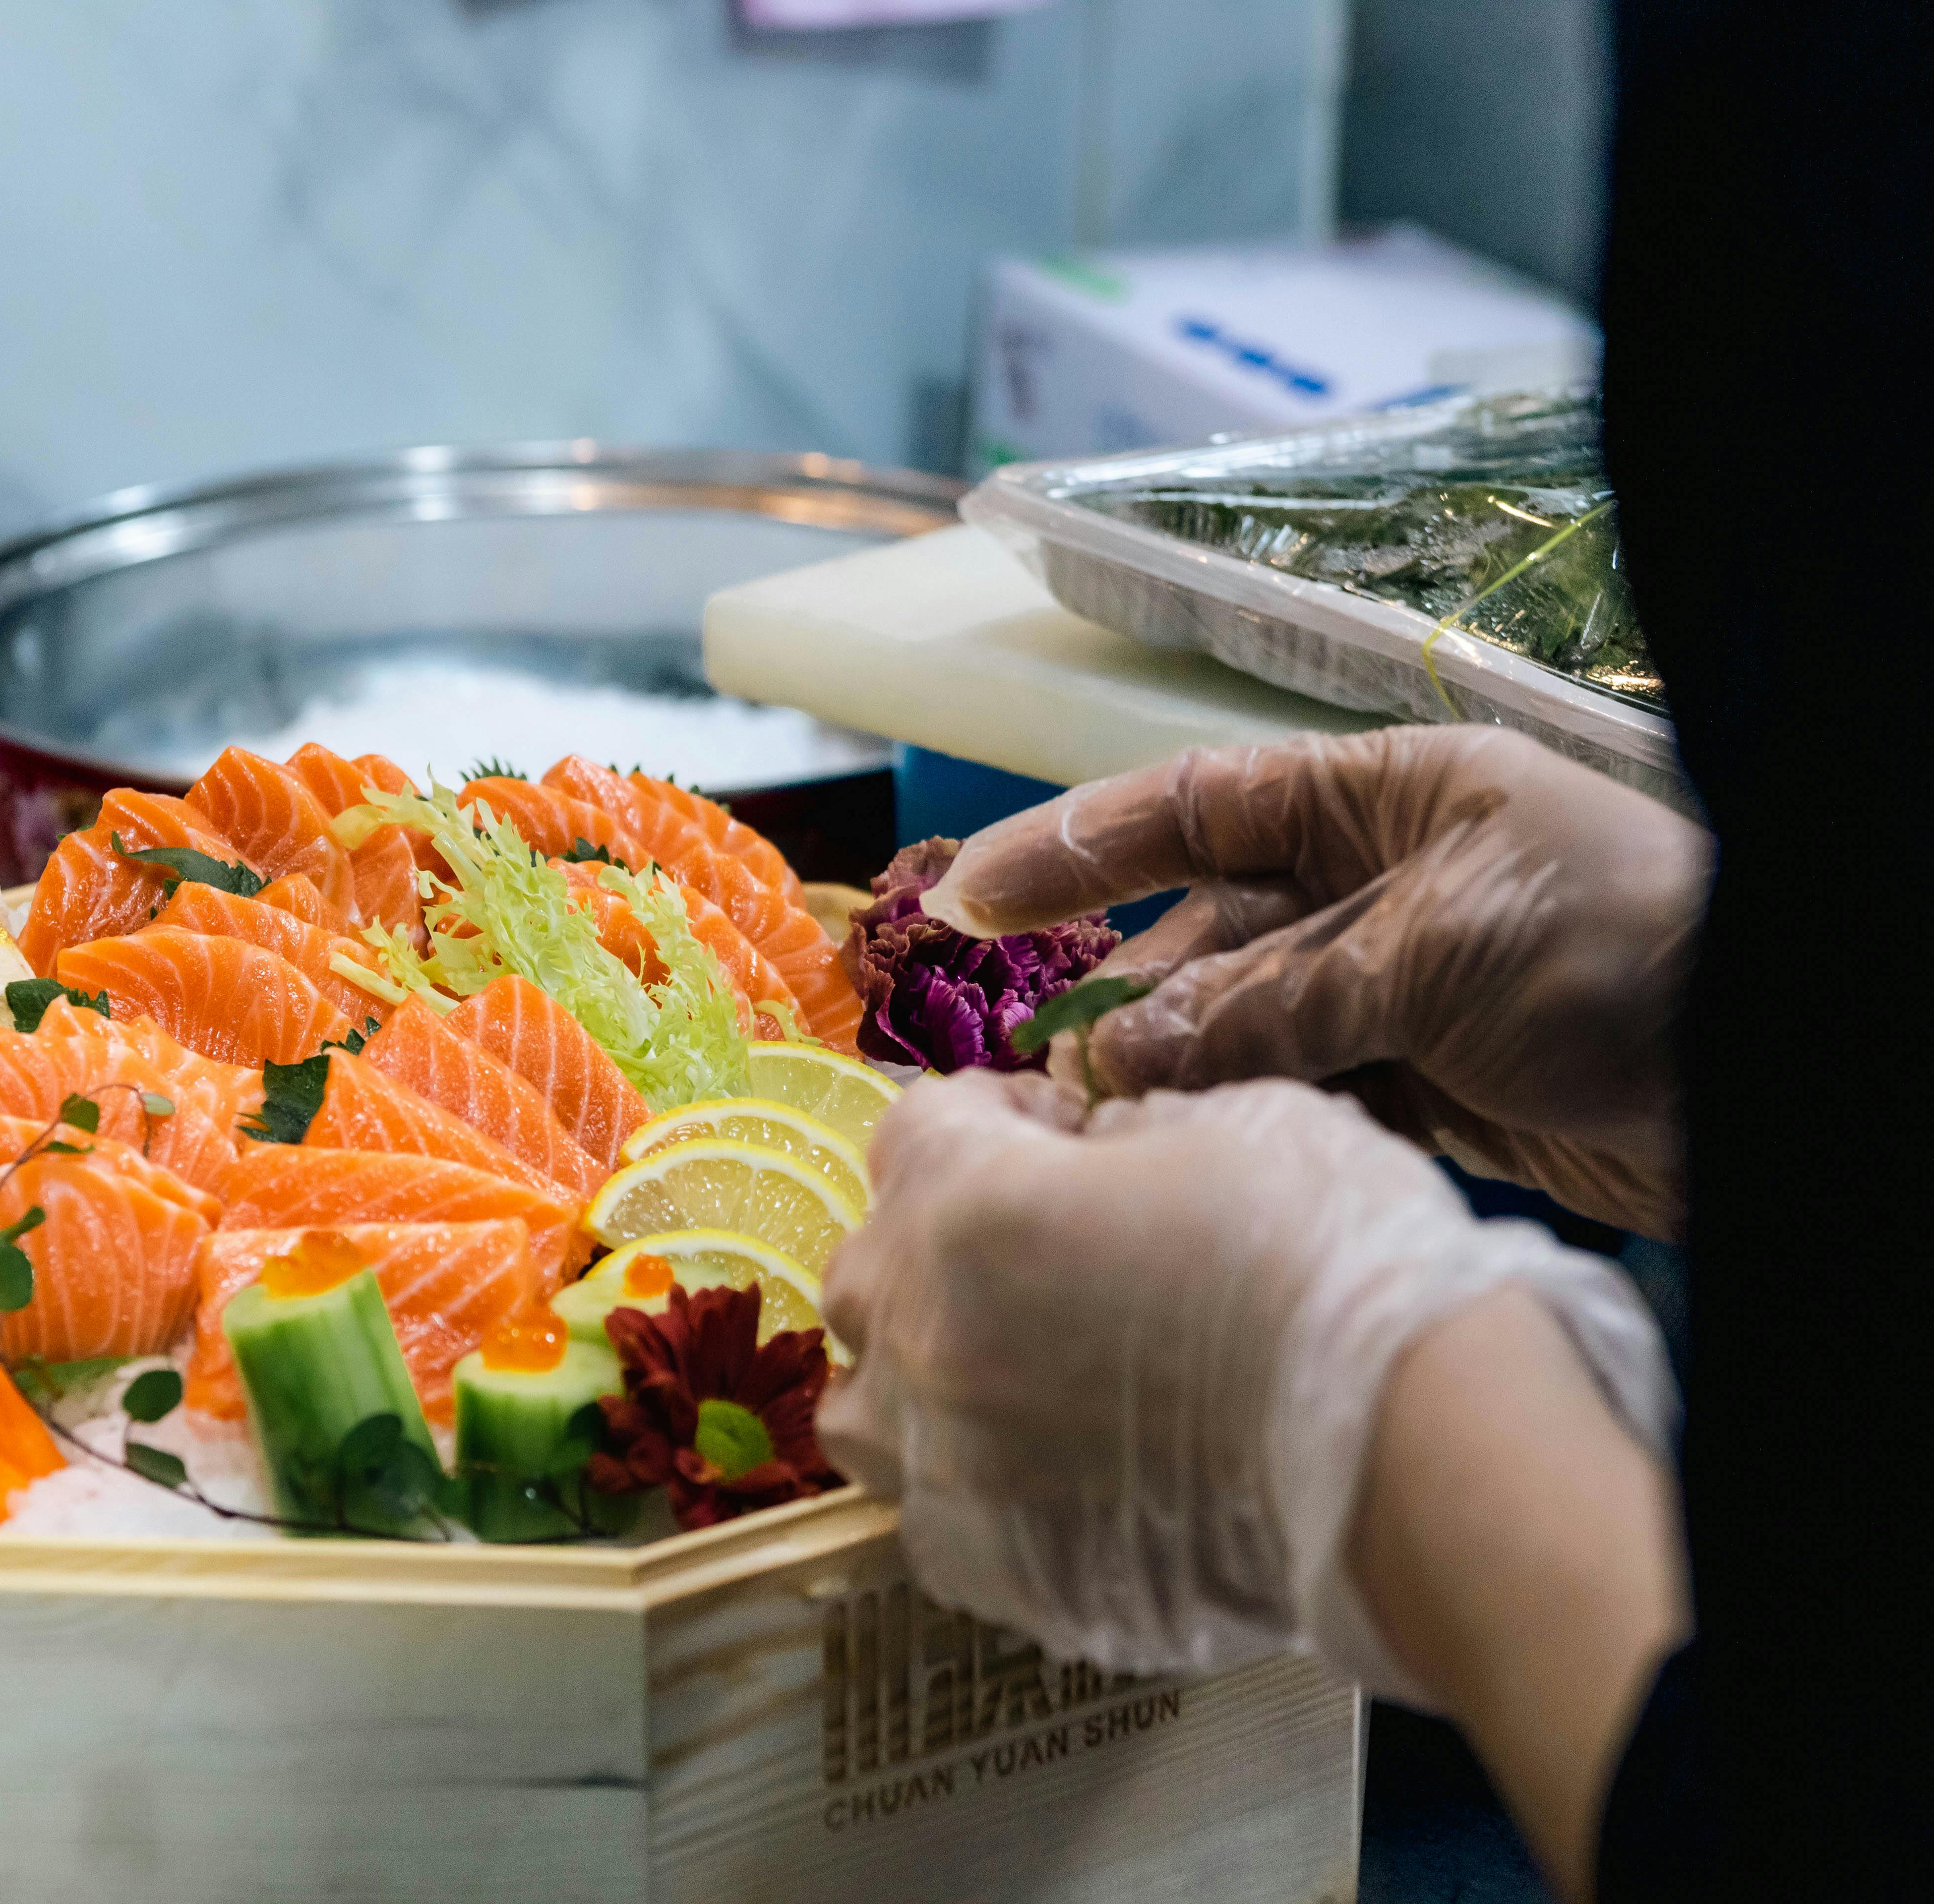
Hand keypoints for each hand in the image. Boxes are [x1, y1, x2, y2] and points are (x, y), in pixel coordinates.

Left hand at [816, 1070, 1673, 1690]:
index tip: (1051, 1128)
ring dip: (918, 1376)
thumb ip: (1131, 1134)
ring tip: (1009, 1371)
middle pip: (866, 1270)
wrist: (1411, 1455)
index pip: (915, 1128)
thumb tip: (1100, 1150)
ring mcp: (947, 1466)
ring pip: (863, 1409)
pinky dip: (968, 1484)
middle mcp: (927, 1336)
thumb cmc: (1338, 1270)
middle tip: (1030, 1249)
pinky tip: (1052, 1468)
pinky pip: (929, 1518)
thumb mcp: (1240, 1129)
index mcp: (971, 1205)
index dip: (987, 1114)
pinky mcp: (992, 1571)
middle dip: (932, 1244)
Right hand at [919, 727, 1710, 1238]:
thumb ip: (1273, 1002)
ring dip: (1172, 1075)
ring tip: (1096, 1123)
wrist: (1769, 1071)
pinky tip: (1186, 1157)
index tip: (969, 896)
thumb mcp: (1432, 952)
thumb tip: (1126, 1056)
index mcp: (1381, 803)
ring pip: (1240, 1028)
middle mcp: (1378, 887)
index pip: (1191, 810)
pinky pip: (1299, 1097)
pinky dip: (1243, 1125)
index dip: (1073, 849)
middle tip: (1036, 1064)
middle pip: (1205, 933)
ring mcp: (1399, 989)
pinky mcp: (1427, 1085)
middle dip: (1119, 994)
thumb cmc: (1622, 949)